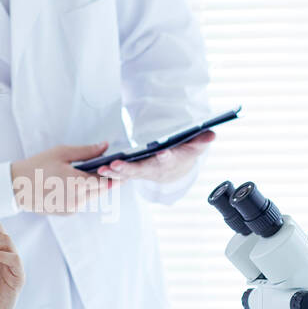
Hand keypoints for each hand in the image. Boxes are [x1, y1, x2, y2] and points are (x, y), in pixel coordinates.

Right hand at [10, 142, 120, 214]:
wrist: (16, 187)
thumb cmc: (38, 166)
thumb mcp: (62, 153)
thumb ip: (87, 151)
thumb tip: (106, 146)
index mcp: (79, 182)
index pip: (107, 180)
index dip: (117, 174)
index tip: (123, 167)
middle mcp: (78, 198)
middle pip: (102, 190)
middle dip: (108, 180)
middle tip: (114, 170)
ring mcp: (73, 207)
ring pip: (92, 196)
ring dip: (95, 187)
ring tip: (96, 174)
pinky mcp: (67, 212)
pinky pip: (81, 202)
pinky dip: (83, 193)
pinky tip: (78, 184)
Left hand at [96, 130, 214, 184]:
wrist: (177, 169)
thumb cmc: (185, 153)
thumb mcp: (196, 146)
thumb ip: (202, 140)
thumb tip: (212, 134)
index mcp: (169, 162)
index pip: (168, 159)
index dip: (166, 156)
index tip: (162, 153)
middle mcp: (154, 170)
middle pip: (141, 171)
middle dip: (128, 169)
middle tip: (115, 165)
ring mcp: (142, 173)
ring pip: (126, 174)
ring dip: (113, 172)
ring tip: (101, 168)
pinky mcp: (133, 173)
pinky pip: (119, 174)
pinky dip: (109, 172)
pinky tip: (95, 168)